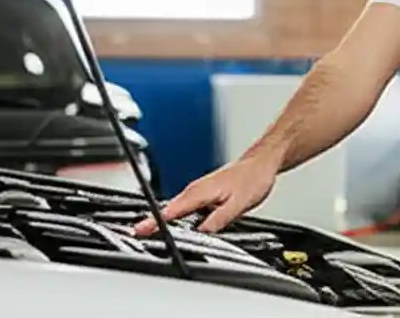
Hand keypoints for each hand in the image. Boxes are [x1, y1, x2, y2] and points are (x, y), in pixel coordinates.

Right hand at [132, 151, 280, 235]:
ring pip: (177, 207)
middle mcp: (196, 190)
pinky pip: (186, 206)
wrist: (261, 164)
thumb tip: (203, 232)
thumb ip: (218, 220)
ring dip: (163, 219)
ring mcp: (199, 191)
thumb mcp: (239, 204)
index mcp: (200, 192)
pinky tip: (176, 223)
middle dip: (152, 222)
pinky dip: (177, 214)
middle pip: (169, 209)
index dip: (154, 221)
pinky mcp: (204, 193)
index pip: (172, 210)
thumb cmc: (253, 179)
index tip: (139, 229)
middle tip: (137, 234)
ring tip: (149, 232)